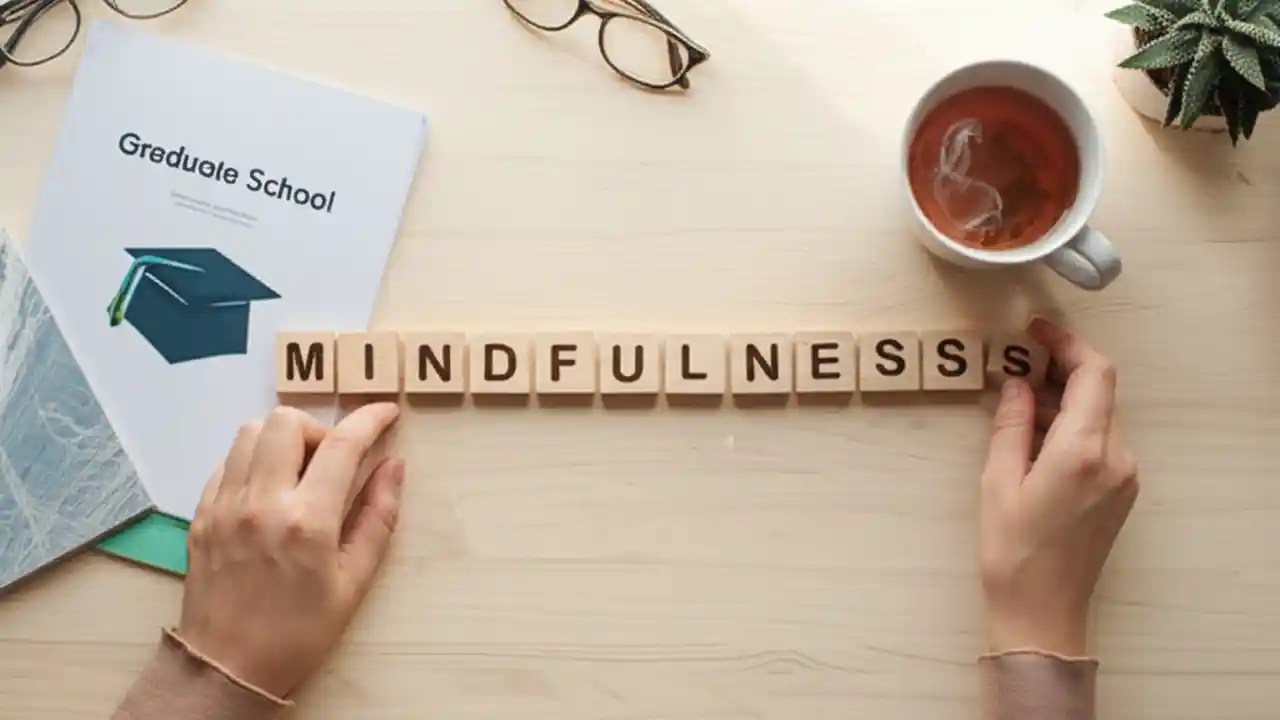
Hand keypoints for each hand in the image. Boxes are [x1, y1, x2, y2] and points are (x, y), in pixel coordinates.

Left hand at [178, 403, 403, 697]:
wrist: (228, 665)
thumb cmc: (301, 630)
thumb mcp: (354, 580)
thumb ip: (378, 516)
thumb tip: (393, 466)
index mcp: (306, 522)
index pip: (342, 445)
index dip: (369, 419)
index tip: (385, 412)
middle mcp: (260, 503)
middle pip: (286, 421)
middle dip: (318, 428)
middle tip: (332, 461)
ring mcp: (224, 506)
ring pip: (249, 432)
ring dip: (281, 440)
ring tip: (297, 473)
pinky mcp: (201, 514)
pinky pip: (226, 462)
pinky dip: (252, 462)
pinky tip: (267, 491)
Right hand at [980, 318, 1138, 656]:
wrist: (1042, 611)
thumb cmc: (1012, 551)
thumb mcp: (997, 480)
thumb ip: (1011, 423)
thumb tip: (1016, 382)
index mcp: (1083, 451)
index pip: (1094, 373)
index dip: (1066, 343)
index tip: (1034, 332)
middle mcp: (1116, 458)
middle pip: (1100, 390)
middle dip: (1060, 370)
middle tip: (1016, 367)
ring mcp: (1125, 475)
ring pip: (1101, 413)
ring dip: (1065, 399)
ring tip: (1019, 407)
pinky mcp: (1122, 489)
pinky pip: (1103, 439)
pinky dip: (1073, 424)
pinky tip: (1037, 437)